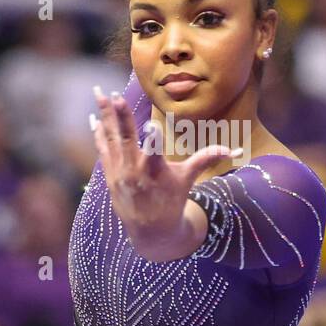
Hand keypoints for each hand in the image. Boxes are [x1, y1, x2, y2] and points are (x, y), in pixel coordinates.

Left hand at [91, 86, 237, 259]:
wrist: (151, 231)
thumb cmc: (173, 201)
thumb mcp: (188, 179)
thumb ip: (205, 159)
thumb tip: (232, 150)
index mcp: (156, 172)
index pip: (155, 154)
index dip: (154, 140)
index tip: (151, 126)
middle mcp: (135, 171)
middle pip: (126, 140)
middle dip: (120, 117)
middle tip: (114, 96)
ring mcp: (119, 172)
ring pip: (110, 139)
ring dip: (104, 116)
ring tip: (98, 93)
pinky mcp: (110, 174)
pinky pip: (102, 149)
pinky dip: (97, 132)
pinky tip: (93, 115)